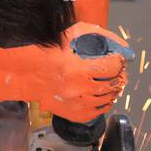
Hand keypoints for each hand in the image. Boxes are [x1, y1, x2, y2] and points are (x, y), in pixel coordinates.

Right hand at [0, 21, 127, 122]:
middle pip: (113, 84)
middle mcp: (78, 89)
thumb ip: (100, 37)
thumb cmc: (49, 52)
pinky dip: (103, 103)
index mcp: (78, 69)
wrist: (27, 74)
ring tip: (110, 82)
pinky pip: (98, 112)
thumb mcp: (73, 35)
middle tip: (116, 71)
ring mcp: (76, 105)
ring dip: (112, 90)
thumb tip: (122, 47)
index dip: (118, 61)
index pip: (113, 67)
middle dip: (118, 76)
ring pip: (107, 99)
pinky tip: (101, 95)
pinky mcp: (74, 115)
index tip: (116, 59)